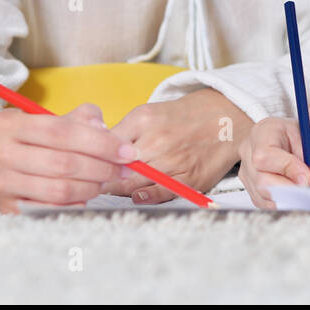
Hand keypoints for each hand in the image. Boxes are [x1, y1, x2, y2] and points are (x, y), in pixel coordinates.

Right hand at [0, 102, 136, 212]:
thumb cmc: (32, 140)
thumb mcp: (50, 119)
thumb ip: (81, 118)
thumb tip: (104, 130)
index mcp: (8, 124)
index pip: (61, 132)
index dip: (99, 143)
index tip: (126, 152)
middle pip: (62, 163)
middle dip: (101, 168)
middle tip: (122, 170)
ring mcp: (1, 183)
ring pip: (59, 189)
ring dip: (91, 187)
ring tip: (105, 181)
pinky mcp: (7, 208)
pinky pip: (52, 209)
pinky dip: (76, 204)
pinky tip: (87, 196)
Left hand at [102, 89, 249, 203]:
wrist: (224, 117)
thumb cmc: (181, 117)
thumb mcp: (148, 113)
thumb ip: (122, 131)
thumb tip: (95, 150)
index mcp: (143, 120)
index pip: (107, 146)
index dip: (94, 159)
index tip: (86, 166)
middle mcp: (158, 141)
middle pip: (118, 169)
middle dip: (103, 178)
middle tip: (93, 183)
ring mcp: (175, 162)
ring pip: (135, 184)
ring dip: (120, 189)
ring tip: (112, 189)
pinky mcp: (190, 179)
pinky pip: (161, 193)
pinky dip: (145, 197)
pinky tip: (137, 196)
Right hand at [238, 117, 309, 208]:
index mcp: (265, 131)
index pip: (264, 155)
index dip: (286, 169)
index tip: (308, 177)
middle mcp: (250, 152)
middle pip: (262, 181)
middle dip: (291, 189)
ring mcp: (250, 173)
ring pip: (265, 197)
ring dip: (294, 199)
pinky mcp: (256, 191)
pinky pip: (270, 206)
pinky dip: (291, 204)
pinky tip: (305, 194)